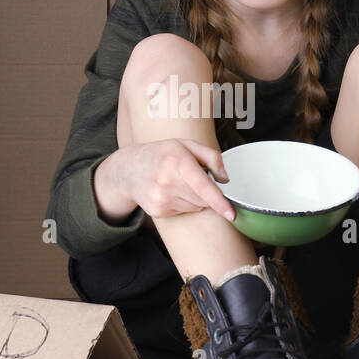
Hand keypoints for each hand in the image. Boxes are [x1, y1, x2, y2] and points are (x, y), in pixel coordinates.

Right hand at [114, 138, 235, 221]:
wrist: (128, 169)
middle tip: (190, 177)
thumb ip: (211, 156)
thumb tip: (225, 179)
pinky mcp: (157, 211)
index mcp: (177, 161)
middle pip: (203, 199)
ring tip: (177, 183)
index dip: (219, 201)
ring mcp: (161, 199)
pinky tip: (170, 191)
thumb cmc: (161, 154)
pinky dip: (182, 203)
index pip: (203, 186)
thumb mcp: (186, 144)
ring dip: (194, 198)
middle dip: (205, 191)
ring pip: (195, 207)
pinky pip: (183, 212)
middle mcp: (167, 182)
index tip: (231, 214)